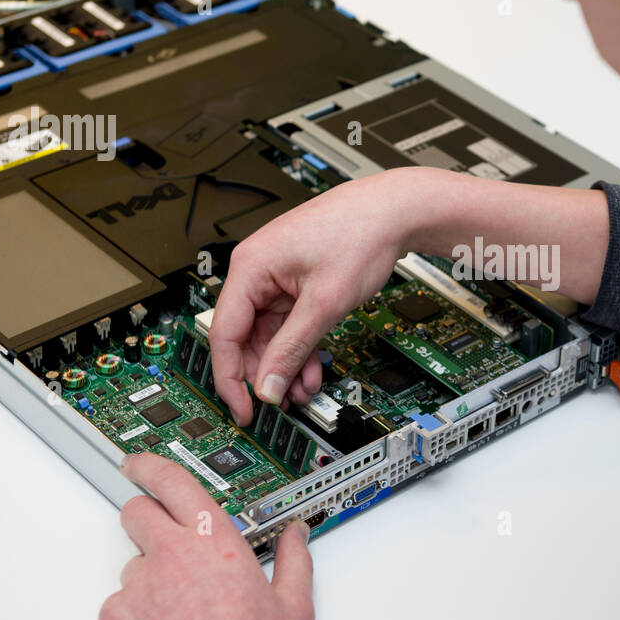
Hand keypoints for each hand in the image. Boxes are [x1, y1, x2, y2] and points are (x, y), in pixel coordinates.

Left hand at [98, 453, 313, 619]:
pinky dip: (134, 616)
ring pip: (131, 565)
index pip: (172, 482)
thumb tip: (297, 538)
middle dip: (146, 518)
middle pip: (138, 512)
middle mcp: (171, 556)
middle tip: (163, 539)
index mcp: (214, 542)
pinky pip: (117, 605)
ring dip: (149, 578)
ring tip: (179, 613)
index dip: (150, 465)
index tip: (139, 462)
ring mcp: (138, 588)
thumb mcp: (293, 608)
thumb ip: (294, 560)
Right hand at [209, 165, 609, 425]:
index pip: (223, 333)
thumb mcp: (325, 304)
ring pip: (269, 335)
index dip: (231, 377)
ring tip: (305, 389)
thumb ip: (293, 349)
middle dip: (266, 373)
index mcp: (250, 267)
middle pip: (245, 337)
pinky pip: (288, 323)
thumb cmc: (360, 234)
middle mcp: (256, 270)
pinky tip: (312, 368)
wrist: (395, 211)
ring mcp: (276, 276)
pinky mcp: (295, 281)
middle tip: (282, 403)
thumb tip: (268, 385)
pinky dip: (300, 347)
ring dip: (286, 364)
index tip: (243, 409)